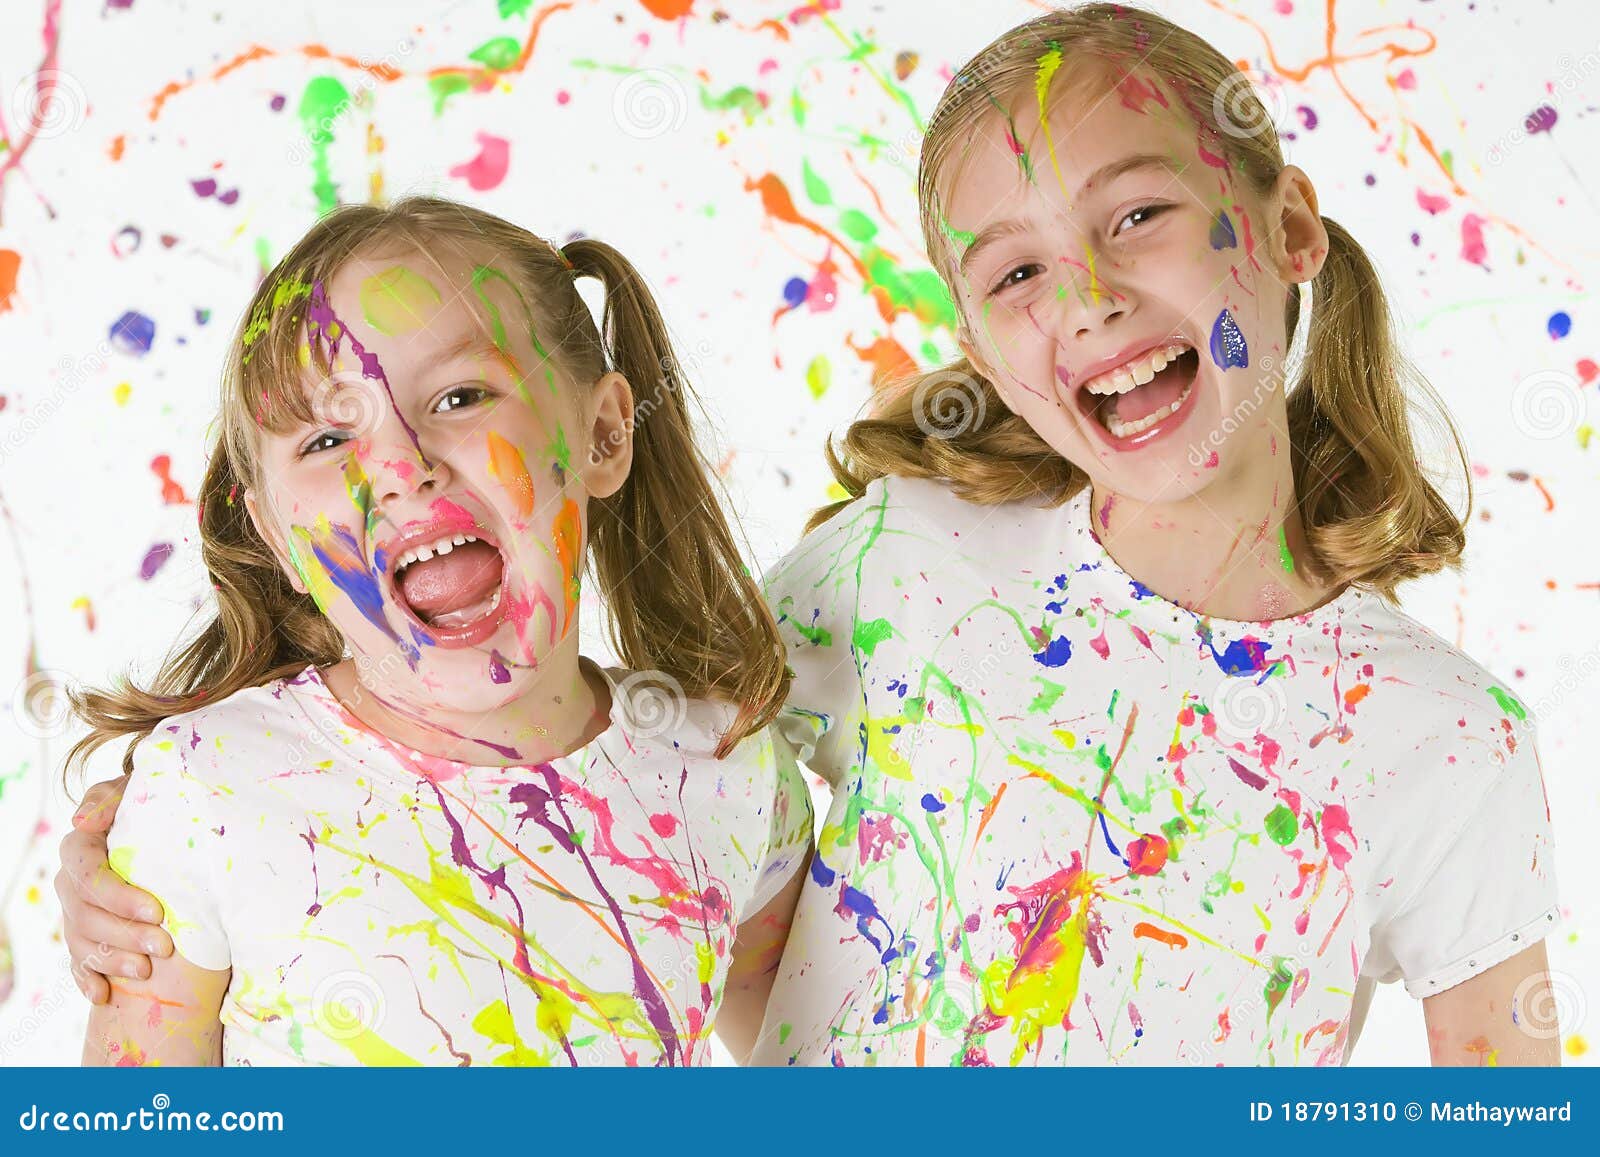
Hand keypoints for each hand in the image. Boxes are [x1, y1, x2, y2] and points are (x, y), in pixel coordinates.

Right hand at [54, 775, 171, 1003]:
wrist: (155, 821)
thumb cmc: (149, 803)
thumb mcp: (132, 791)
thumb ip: (107, 799)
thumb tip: (81, 821)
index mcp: (79, 849)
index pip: (89, 877)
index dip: (119, 897)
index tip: (157, 911)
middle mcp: (70, 883)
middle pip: (87, 915)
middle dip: (125, 934)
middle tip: (165, 946)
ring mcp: (73, 911)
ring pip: (84, 941)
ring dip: (113, 959)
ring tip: (147, 971)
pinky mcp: (83, 933)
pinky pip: (77, 961)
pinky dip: (89, 979)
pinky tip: (104, 994)